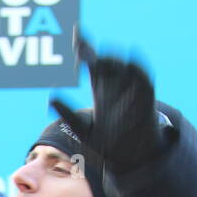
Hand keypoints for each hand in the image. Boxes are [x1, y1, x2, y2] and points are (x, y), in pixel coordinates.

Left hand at [50, 33, 161, 174]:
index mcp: (100, 89)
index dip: (83, 48)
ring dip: (110, 60)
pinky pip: (143, 79)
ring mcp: (131, 89)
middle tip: (78, 49)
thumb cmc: (106, 143)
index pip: (91, 62)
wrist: (130, 159)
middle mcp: (115, 85)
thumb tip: (50, 97)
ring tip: (95, 60)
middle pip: (103, 61)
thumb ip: (68, 114)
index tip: (72, 37)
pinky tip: (127, 64)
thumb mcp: (83, 129)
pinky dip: (137, 71)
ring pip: (122, 66)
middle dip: (92, 53)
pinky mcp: (146, 97)